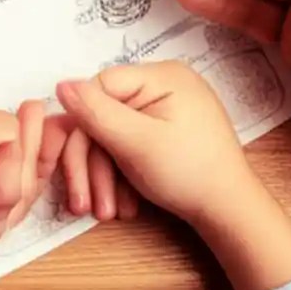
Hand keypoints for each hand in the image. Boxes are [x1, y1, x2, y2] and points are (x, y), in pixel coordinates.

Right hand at [54, 62, 257, 226]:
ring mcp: (166, 109)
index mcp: (161, 76)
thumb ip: (96, 112)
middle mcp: (164, 85)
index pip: (99, 87)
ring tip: (108, 213)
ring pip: (113, 136)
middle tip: (85, 204)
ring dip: (103, 176)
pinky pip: (129, 145)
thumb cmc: (190, 174)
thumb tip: (61, 84)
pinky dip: (120, 176)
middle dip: (91, 164)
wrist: (229, 213)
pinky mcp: (166, 132)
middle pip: (104, 115)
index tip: (70, 165)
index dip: (80, 126)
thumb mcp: (137, 143)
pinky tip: (124, 204)